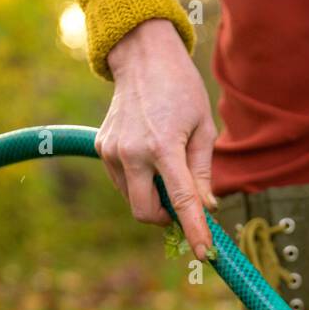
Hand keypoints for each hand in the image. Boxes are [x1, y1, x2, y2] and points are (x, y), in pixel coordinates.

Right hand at [97, 19, 216, 258]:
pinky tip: (148, 154)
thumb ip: (202, 172)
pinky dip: (139, 181)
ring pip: (133, 199)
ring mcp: (112, 151)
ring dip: (152, 196)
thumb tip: (207, 208)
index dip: (194, 230)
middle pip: (145, 212)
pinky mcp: (102, 148)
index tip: (204, 253)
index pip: (181, 201)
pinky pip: (123, 181)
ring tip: (166, 165)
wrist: (141, 56)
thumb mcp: (202, 127)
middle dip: (165, 218)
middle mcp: (132, 152)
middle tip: (182, 204)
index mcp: (164, 147)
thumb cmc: (180, 89)